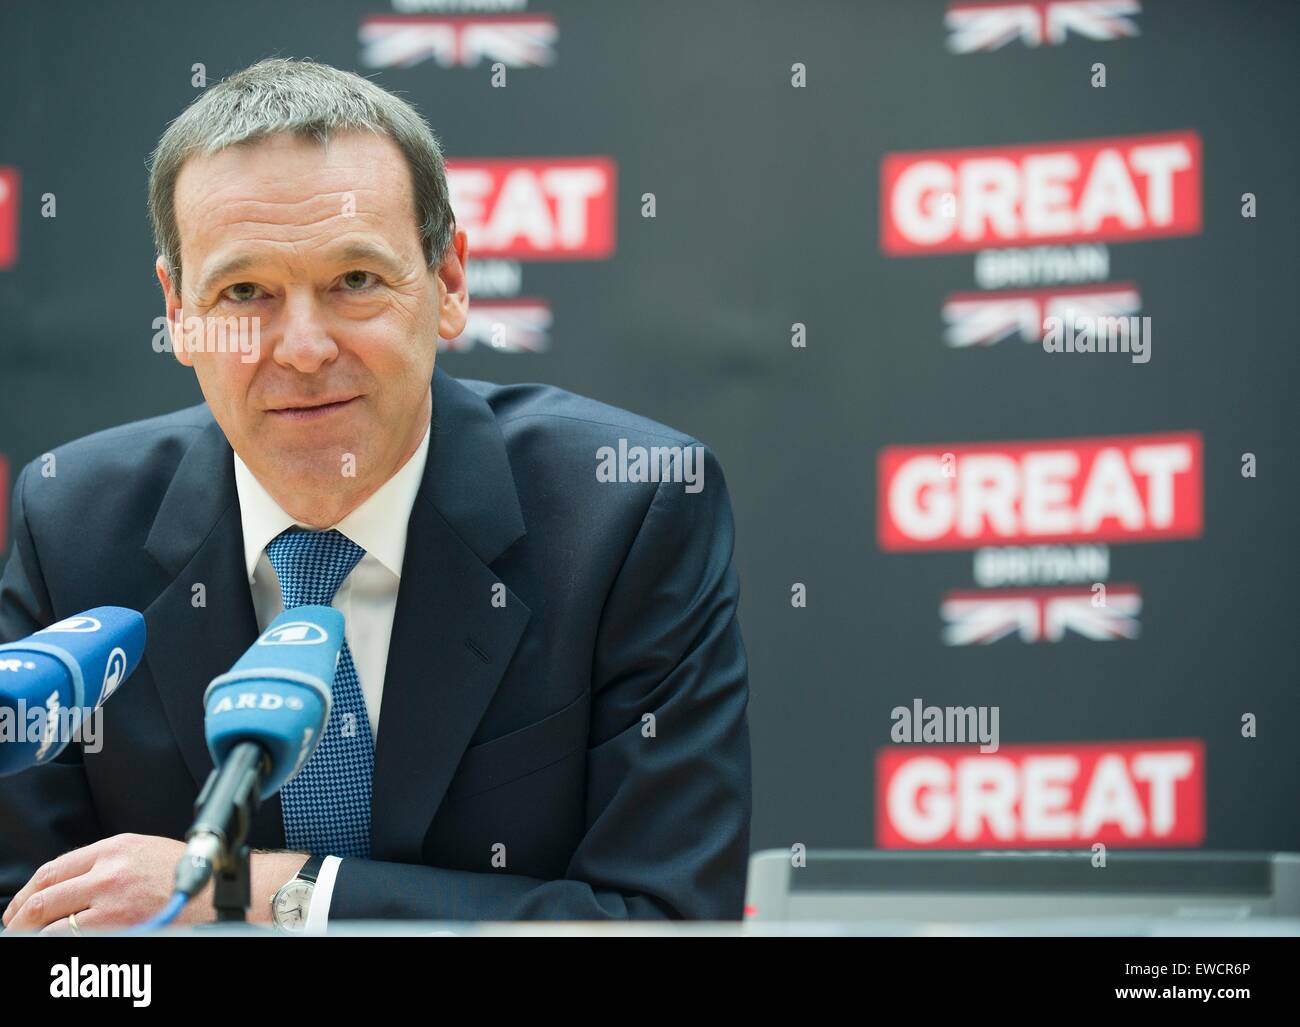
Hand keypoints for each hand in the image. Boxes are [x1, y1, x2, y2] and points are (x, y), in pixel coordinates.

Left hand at [0, 833, 306, 933]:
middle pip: (42, 897)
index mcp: (114, 847)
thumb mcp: (146, 851)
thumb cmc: (192, 875)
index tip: (20, 907)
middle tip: (14, 929)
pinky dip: (56, 945)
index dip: (26, 893)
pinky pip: (71, 940)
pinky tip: (58, 946)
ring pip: (50, 924)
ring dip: (33, 936)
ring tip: (30, 942)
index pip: (51, 870)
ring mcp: (112, 901)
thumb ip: (108, 862)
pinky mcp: (120, 927)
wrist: (223, 890)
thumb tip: (69, 886)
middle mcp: (108, 871)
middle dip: (19, 919)